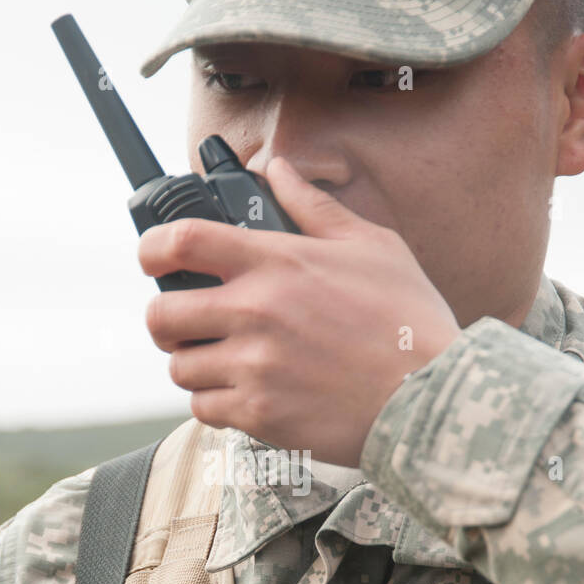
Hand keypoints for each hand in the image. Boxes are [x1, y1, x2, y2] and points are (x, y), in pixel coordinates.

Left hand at [139, 157, 461, 465]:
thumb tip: (278, 169)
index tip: (152, 256)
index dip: (151, 247)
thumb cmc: (409, 320)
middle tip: (186, 321)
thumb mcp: (371, 246)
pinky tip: (246, 393)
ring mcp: (254, 366)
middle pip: (161, 313)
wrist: (432, 398)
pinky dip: (216, 403)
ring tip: (226, 360)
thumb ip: (312, 207)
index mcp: (277, 262)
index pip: (182, 240)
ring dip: (195, 363)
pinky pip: (204, 409)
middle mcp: (256, 312)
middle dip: (166, 317)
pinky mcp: (259, 414)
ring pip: (180, 366)